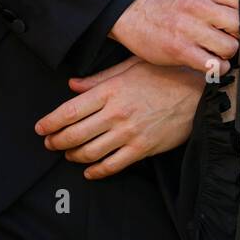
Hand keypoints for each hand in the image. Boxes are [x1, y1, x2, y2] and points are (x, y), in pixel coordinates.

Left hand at [33, 56, 205, 178]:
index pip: (69, 111)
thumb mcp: (130, 68)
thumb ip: (99, 79)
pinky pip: (113, 165)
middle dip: (56, 142)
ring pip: (90, 152)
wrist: (198, 92)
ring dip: (73, 156)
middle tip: (50, 143)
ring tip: (68, 155)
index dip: (50, 122)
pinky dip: (97, 171)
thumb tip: (72, 85)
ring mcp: (129, 133)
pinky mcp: (142, 148)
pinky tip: (89, 171)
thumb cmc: (165, 76)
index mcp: (110, 91)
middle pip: (74, 134)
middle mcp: (116, 113)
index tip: (41, 128)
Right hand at [110, 0, 239, 73]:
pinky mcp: (180, 50)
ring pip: (230, 46)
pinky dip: (218, 67)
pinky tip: (210, 62)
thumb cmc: (175, 8)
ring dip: (229, 54)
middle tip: (233, 39)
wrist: (137, 17)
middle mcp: (197, 5)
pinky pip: (214, 65)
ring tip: (217, 51)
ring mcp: (187, 28)